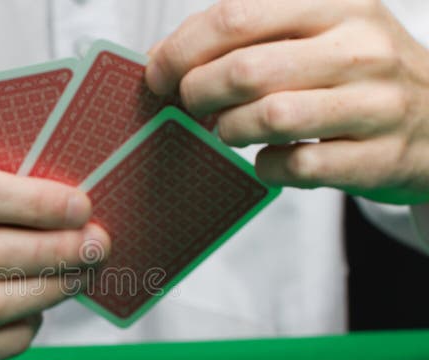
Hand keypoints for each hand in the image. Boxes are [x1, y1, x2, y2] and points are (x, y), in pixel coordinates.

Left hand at [146, 0, 428, 203]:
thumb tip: (160, 56)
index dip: (182, 49)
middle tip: (190, 105)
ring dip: (230, 130)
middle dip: (198, 92)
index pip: (237, 16)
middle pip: (246, 69)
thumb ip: (246, 37)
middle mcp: (361, 48)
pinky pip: (296, 167)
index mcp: (337, 4)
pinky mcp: (378, 157)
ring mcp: (376, 104)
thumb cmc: (356, 75)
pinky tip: (267, 159)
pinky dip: (266, 167)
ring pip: (270, 117)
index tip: (157, 73)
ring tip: (229, 130)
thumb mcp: (317, 33)